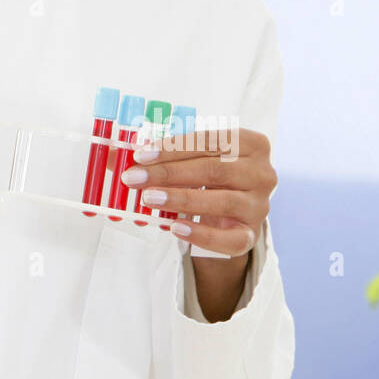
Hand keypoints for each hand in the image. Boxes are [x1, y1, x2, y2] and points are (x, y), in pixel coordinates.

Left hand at [122, 128, 275, 255]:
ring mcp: (259, 206)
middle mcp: (262, 173)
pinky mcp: (251, 236)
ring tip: (148, 198)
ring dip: (181, 199)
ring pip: (222, 201)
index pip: (211, 140)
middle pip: (214, 169)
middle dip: (169, 173)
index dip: (173, 147)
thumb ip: (161, 155)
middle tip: (134, 177)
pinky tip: (174, 228)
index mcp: (251, 145)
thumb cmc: (207, 181)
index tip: (140, 155)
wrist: (228, 218)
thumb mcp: (189, 162)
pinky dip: (200, 234)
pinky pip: (228, 239)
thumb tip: (115, 153)